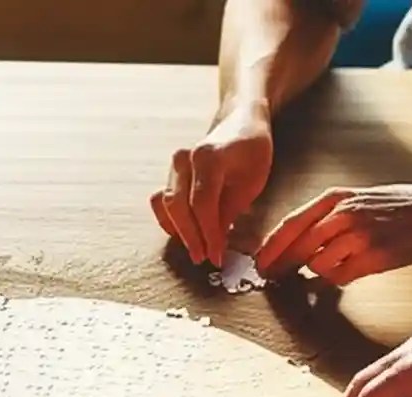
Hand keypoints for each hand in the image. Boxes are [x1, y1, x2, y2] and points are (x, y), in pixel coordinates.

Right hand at [150, 103, 272, 267]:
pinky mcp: (168, 175)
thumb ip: (230, 210)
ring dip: (179, 232)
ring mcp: (172, 166)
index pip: (202, 204)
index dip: (208, 234)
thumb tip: (216, 242)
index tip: (217, 256)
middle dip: (192, 237)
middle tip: (205, 259)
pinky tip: (185, 234)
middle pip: (179, 207)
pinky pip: (160, 202)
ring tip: (197, 249)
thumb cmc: (251, 152)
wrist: (239, 124)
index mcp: (207, 157)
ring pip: (166, 206)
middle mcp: (183, 159)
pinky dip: (169, 221)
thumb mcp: (251, 182)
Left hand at [257, 184, 411, 282]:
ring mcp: (357, 236)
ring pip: (316, 265)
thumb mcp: (359, 201)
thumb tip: (297, 243)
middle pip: (295, 247)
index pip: (289, 224)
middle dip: (280, 265)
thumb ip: (328, 219)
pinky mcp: (372, 257)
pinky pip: (340, 277)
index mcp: (336, 199)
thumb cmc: (401, 209)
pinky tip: (354, 269)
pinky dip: (340, 278)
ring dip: (318, 271)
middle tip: (272, 277)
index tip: (259, 261)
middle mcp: (342, 215)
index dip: (270, 247)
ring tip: (334, 265)